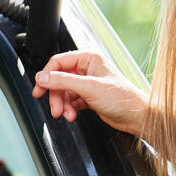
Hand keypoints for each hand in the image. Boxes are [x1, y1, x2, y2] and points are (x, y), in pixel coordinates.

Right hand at [32, 50, 148, 134]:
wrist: (135, 116)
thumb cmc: (122, 98)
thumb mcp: (88, 87)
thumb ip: (63, 81)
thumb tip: (42, 77)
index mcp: (89, 58)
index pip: (58, 62)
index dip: (47, 76)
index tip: (40, 89)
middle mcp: (87, 68)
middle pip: (58, 80)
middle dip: (55, 96)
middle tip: (55, 109)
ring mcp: (86, 83)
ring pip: (63, 92)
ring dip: (62, 105)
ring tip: (66, 114)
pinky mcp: (87, 96)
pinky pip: (69, 101)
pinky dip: (68, 109)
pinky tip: (72, 114)